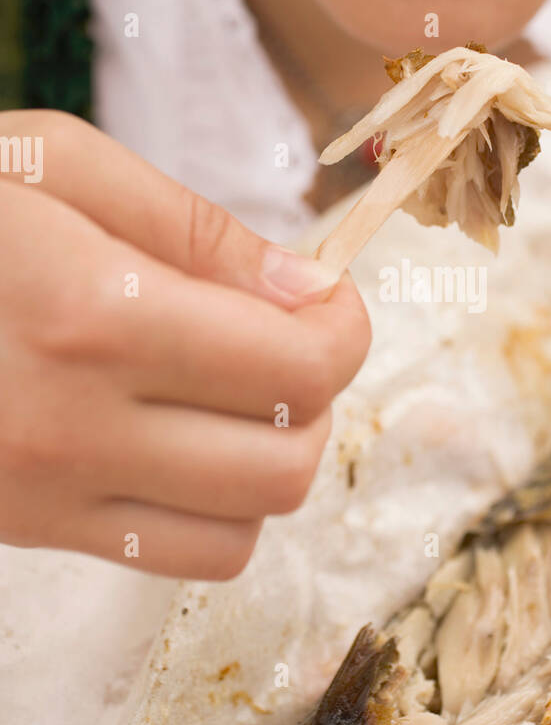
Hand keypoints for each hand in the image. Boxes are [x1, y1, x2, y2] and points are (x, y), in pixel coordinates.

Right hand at [0, 111, 370, 577]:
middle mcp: (78, 424)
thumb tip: (306, 291)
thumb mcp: (56, 165)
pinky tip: (184, 445)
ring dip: (270, 462)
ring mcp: (48, 493)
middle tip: (285, 342)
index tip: (328, 301)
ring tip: (234, 396)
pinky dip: (215, 512)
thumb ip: (196, 228)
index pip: (296, 367)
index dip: (344, 332)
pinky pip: (176, 560)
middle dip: (316, 399)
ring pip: (244, 530)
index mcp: (96, 313)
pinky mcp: (28, 529)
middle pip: (286, 463)